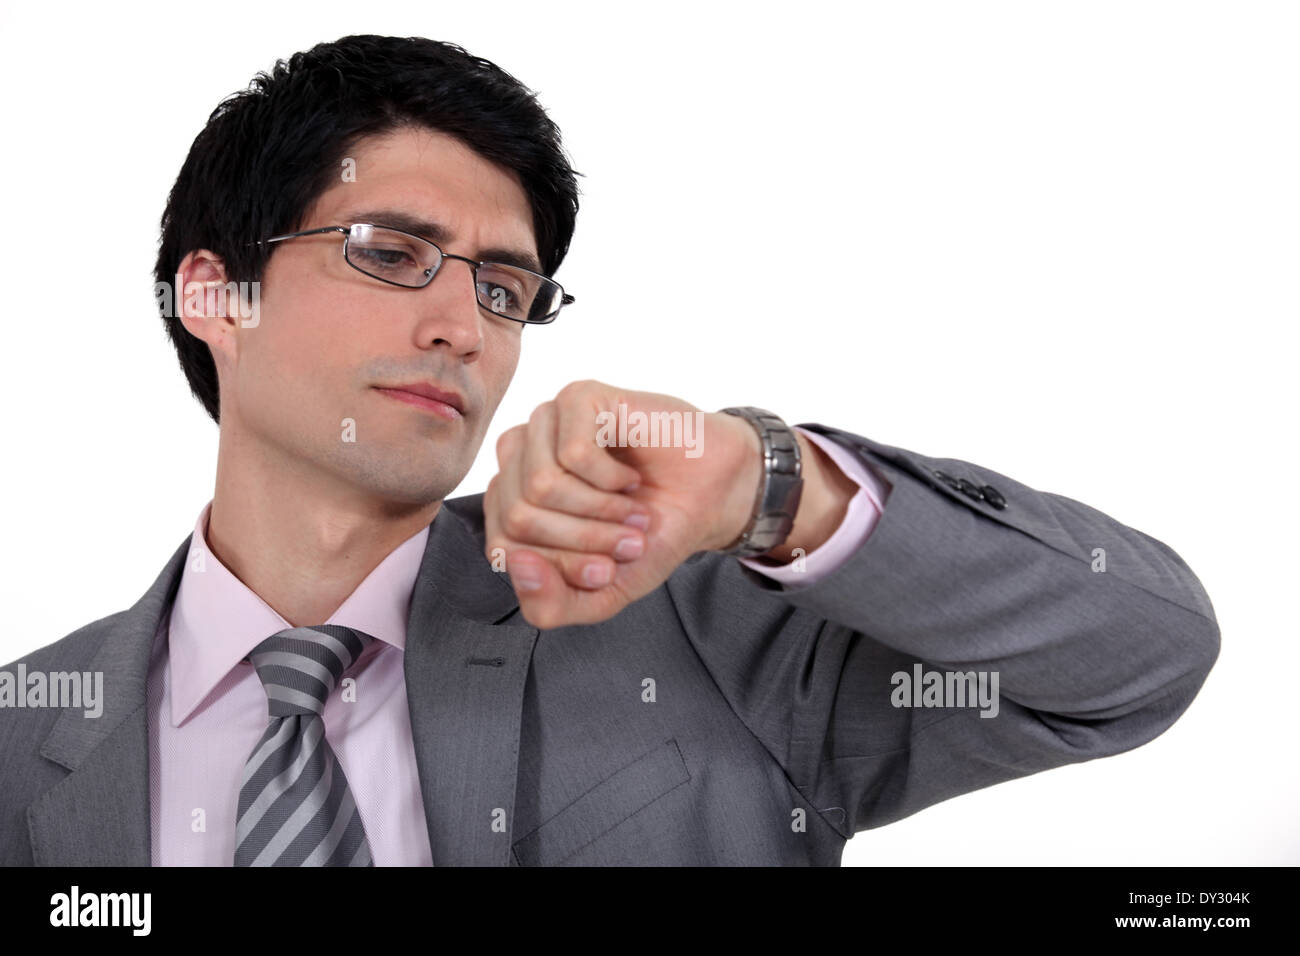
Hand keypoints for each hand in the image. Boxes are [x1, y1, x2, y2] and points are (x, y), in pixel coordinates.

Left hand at [483, 379, 762, 628]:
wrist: (711, 496)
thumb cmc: (652, 534)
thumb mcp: (600, 591)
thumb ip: (550, 605)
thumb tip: (518, 566)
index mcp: (512, 501)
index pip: (503, 547)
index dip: (559, 568)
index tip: (605, 571)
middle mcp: (520, 458)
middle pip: (519, 516)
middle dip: (583, 540)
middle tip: (628, 541)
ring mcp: (545, 424)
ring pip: (541, 484)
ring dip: (600, 511)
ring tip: (633, 510)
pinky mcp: (578, 398)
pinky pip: (573, 454)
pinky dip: (611, 479)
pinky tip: (629, 477)